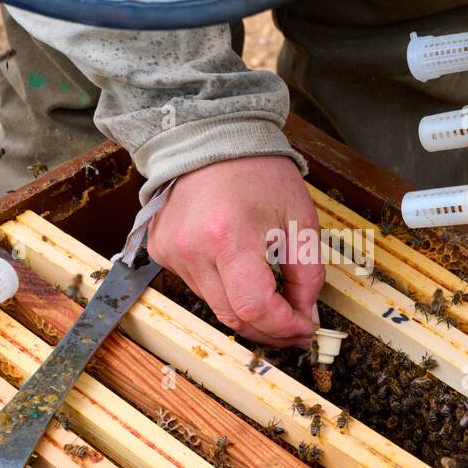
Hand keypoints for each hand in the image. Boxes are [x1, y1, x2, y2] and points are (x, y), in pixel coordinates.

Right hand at [148, 156, 322, 347]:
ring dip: (247, 310)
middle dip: (269, 328)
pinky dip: (224, 290)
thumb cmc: (259, 172)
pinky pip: (198, 287)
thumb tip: (306, 316)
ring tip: (274, 297)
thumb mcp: (299, 221)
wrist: (212, 138)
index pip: (254, 307)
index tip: (305, 327)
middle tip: (296, 323)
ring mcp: (171, 252)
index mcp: (229, 237)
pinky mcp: (160, 252)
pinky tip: (240, 272)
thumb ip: (307, 275)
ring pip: (215, 306)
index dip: (284, 327)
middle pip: (233, 316)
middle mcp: (192, 249)